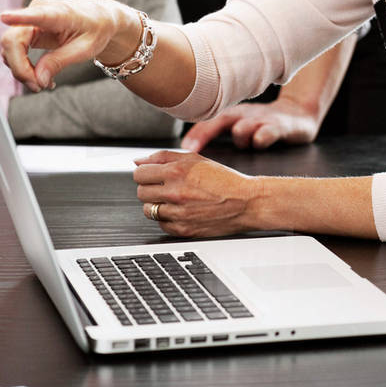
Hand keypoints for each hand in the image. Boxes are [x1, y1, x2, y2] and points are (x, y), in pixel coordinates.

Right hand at [0, 0, 141, 91]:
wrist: (98, 16)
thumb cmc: (95, 28)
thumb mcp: (86, 49)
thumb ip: (60, 62)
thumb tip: (39, 80)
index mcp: (59, 13)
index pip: (37, 15)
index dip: (18, 17)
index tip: (5, 17)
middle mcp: (38, 11)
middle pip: (12, 40)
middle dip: (20, 68)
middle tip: (38, 87)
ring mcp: (29, 19)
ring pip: (10, 48)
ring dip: (22, 70)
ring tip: (44, 82)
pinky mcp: (26, 28)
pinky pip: (14, 50)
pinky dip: (23, 66)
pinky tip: (40, 74)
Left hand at [133, 150, 262, 237]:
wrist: (247, 202)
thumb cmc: (224, 180)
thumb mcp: (195, 159)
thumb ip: (164, 157)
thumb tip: (138, 161)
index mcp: (177, 171)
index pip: (139, 173)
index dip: (145, 173)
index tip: (152, 176)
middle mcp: (175, 192)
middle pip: (140, 192)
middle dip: (150, 189)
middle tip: (165, 188)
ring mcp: (178, 213)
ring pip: (148, 210)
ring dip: (157, 205)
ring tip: (174, 200)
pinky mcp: (183, 229)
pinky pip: (161, 225)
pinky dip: (168, 219)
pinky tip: (182, 211)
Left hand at [181, 98, 319, 152]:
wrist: (298, 115)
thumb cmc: (262, 125)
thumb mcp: (238, 126)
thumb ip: (215, 134)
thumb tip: (188, 155)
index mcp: (230, 116)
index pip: (206, 121)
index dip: (193, 134)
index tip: (183, 147)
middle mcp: (243, 115)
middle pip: (220, 120)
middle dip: (205, 134)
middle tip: (192, 150)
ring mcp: (262, 120)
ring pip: (244, 126)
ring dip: (238, 135)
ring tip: (239, 144)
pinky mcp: (281, 127)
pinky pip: (269, 131)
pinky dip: (262, 136)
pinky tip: (259, 142)